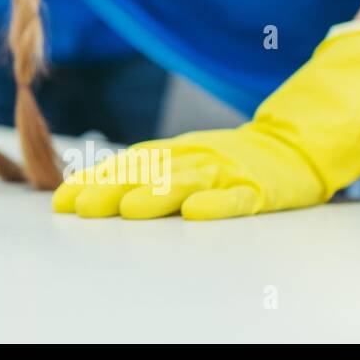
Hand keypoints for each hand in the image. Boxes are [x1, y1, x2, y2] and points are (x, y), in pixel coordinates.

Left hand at [53, 21, 359, 219]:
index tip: (61, 201)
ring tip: (127, 209)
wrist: (298, 145)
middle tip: (78, 208)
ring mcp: (229, 171)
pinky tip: (197, 214)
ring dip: (156, 196)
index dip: (93, 182)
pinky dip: (218, 205)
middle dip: (110, 191)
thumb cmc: (231, 161)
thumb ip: (146, 171)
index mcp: (175, 151)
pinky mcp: (261, 188)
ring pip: (187, 183)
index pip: (126, 165)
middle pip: (147, 174)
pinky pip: (238, 199)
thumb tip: (94, 186)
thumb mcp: (186, 160)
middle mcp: (196, 157)